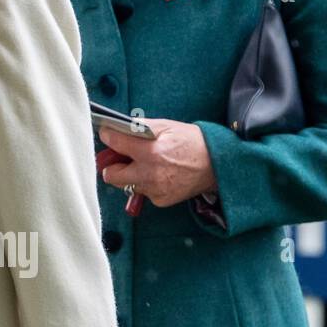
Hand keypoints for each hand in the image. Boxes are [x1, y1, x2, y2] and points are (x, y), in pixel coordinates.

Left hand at [98, 119, 217, 207]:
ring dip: (129, 175)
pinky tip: (158, 174)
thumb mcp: (167, 126)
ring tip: (144, 164)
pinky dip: (145, 184)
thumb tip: (118, 126)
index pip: (115, 143)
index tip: (107, 134)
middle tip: (122, 156)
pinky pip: (142, 192)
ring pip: (126, 184)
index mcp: (151, 152)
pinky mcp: (161, 200)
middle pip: (110, 175)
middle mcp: (150, 174)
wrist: (218, 165)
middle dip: (113, 165)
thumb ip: (140, 126)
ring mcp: (155, 190)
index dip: (108, 136)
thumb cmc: (193, 142)